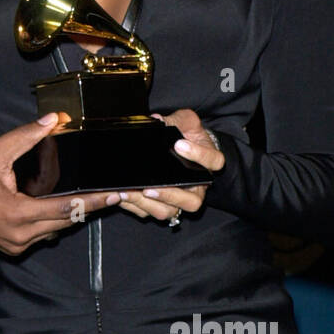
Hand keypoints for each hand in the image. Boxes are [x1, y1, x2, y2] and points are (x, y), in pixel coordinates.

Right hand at [0, 114, 113, 254]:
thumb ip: (25, 137)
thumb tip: (52, 121)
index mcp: (19, 214)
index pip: (67, 208)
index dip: (94, 201)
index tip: (116, 195)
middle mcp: (21, 236)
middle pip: (67, 222)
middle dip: (89, 208)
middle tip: (111, 195)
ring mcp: (17, 245)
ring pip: (56, 230)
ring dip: (72, 215)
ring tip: (91, 199)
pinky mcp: (13, 247)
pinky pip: (42, 235)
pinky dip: (53, 221)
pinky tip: (60, 207)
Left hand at [107, 108, 224, 222]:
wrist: (181, 149)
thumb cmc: (186, 137)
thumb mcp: (186, 122)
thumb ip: (177, 119)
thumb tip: (157, 120)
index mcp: (208, 164)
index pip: (214, 162)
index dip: (199, 155)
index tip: (179, 144)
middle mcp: (197, 187)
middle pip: (192, 201)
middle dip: (168, 196)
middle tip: (148, 187)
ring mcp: (179, 200)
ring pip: (168, 212)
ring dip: (146, 205)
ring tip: (127, 192)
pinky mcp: (162, 205)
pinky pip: (149, 213)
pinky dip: (133, 207)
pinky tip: (119, 196)